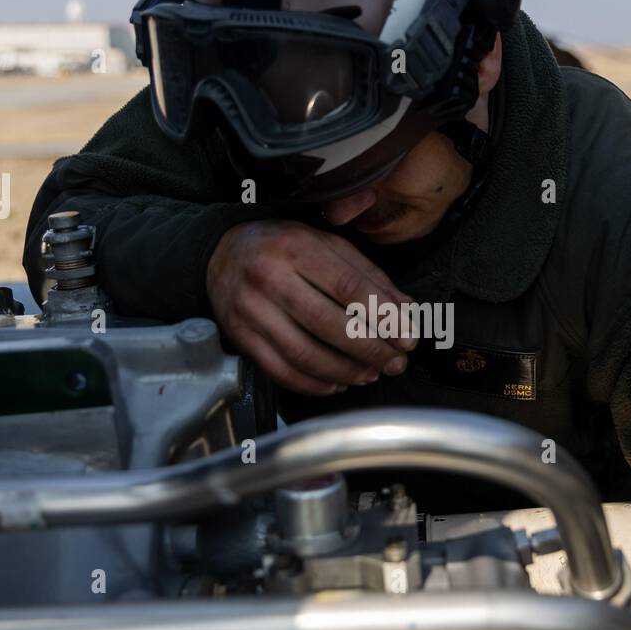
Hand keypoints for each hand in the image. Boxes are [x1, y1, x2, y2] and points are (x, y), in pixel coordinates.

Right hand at [206, 220, 415, 395]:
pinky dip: (315, 384)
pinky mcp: (241, 337)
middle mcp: (270, 277)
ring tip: (370, 373)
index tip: (408, 338)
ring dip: (345, 371)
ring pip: (305, 354)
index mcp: (297, 247)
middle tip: (395, 362)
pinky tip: (337, 383)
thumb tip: (406, 312)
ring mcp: (251, 310)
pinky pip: (282, 371)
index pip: (349, 287)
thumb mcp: (327, 245)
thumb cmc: (283, 248)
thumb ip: (368, 277)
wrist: (222, 253)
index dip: (384, 317)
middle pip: (328, 324)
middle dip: (370, 349)